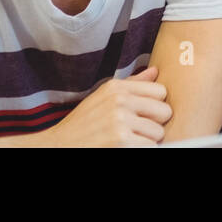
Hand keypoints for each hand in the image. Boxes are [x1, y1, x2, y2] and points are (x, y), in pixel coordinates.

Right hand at [32, 66, 171, 147]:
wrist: (57, 147)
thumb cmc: (82, 126)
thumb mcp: (102, 99)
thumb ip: (131, 85)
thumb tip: (156, 71)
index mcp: (115, 88)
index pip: (160, 91)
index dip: (154, 107)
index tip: (141, 116)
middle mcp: (119, 100)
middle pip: (165, 111)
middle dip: (155, 125)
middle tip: (136, 132)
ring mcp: (120, 121)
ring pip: (159, 132)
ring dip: (147, 142)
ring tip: (127, 142)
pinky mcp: (122, 141)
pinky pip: (151, 146)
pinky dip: (142, 150)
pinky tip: (126, 149)